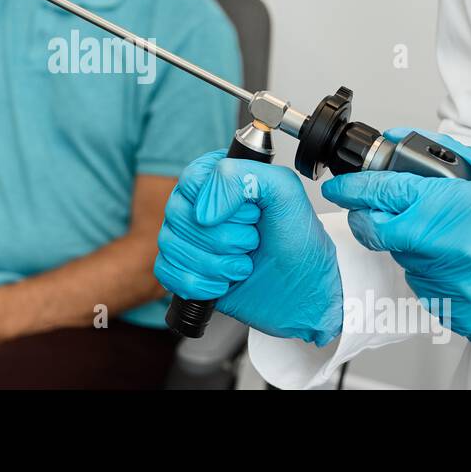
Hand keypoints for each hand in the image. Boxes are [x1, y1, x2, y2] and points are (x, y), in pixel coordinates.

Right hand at [154, 150, 343, 344]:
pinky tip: (222, 283)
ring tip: (241, 266)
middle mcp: (200, 204)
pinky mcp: (183, 268)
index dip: (220, 202)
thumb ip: (247, 177)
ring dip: (213, 264)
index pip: (193, 178)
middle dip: (222, 238)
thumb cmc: (300, 246)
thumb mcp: (287, 195)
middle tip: (250, 243)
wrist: (304, 295)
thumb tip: (205, 207)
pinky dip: (197, 283)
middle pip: (180, 213)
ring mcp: (189, 237)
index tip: (250, 216)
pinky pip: (166, 271)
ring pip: (170, 243)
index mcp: (223, 178)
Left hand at [320, 129, 470, 362]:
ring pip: (404, 264)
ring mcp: (455, 286)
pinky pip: (427, 293)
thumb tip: (405, 139)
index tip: (339, 188)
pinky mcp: (459, 316)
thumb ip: (448, 157)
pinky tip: (470, 272)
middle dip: (375, 221)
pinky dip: (437, 280)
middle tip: (386, 216)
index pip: (385, 194)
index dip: (354, 189)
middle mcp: (453, 248)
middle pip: (381, 233)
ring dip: (415, 251)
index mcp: (461, 207)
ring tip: (458, 245)